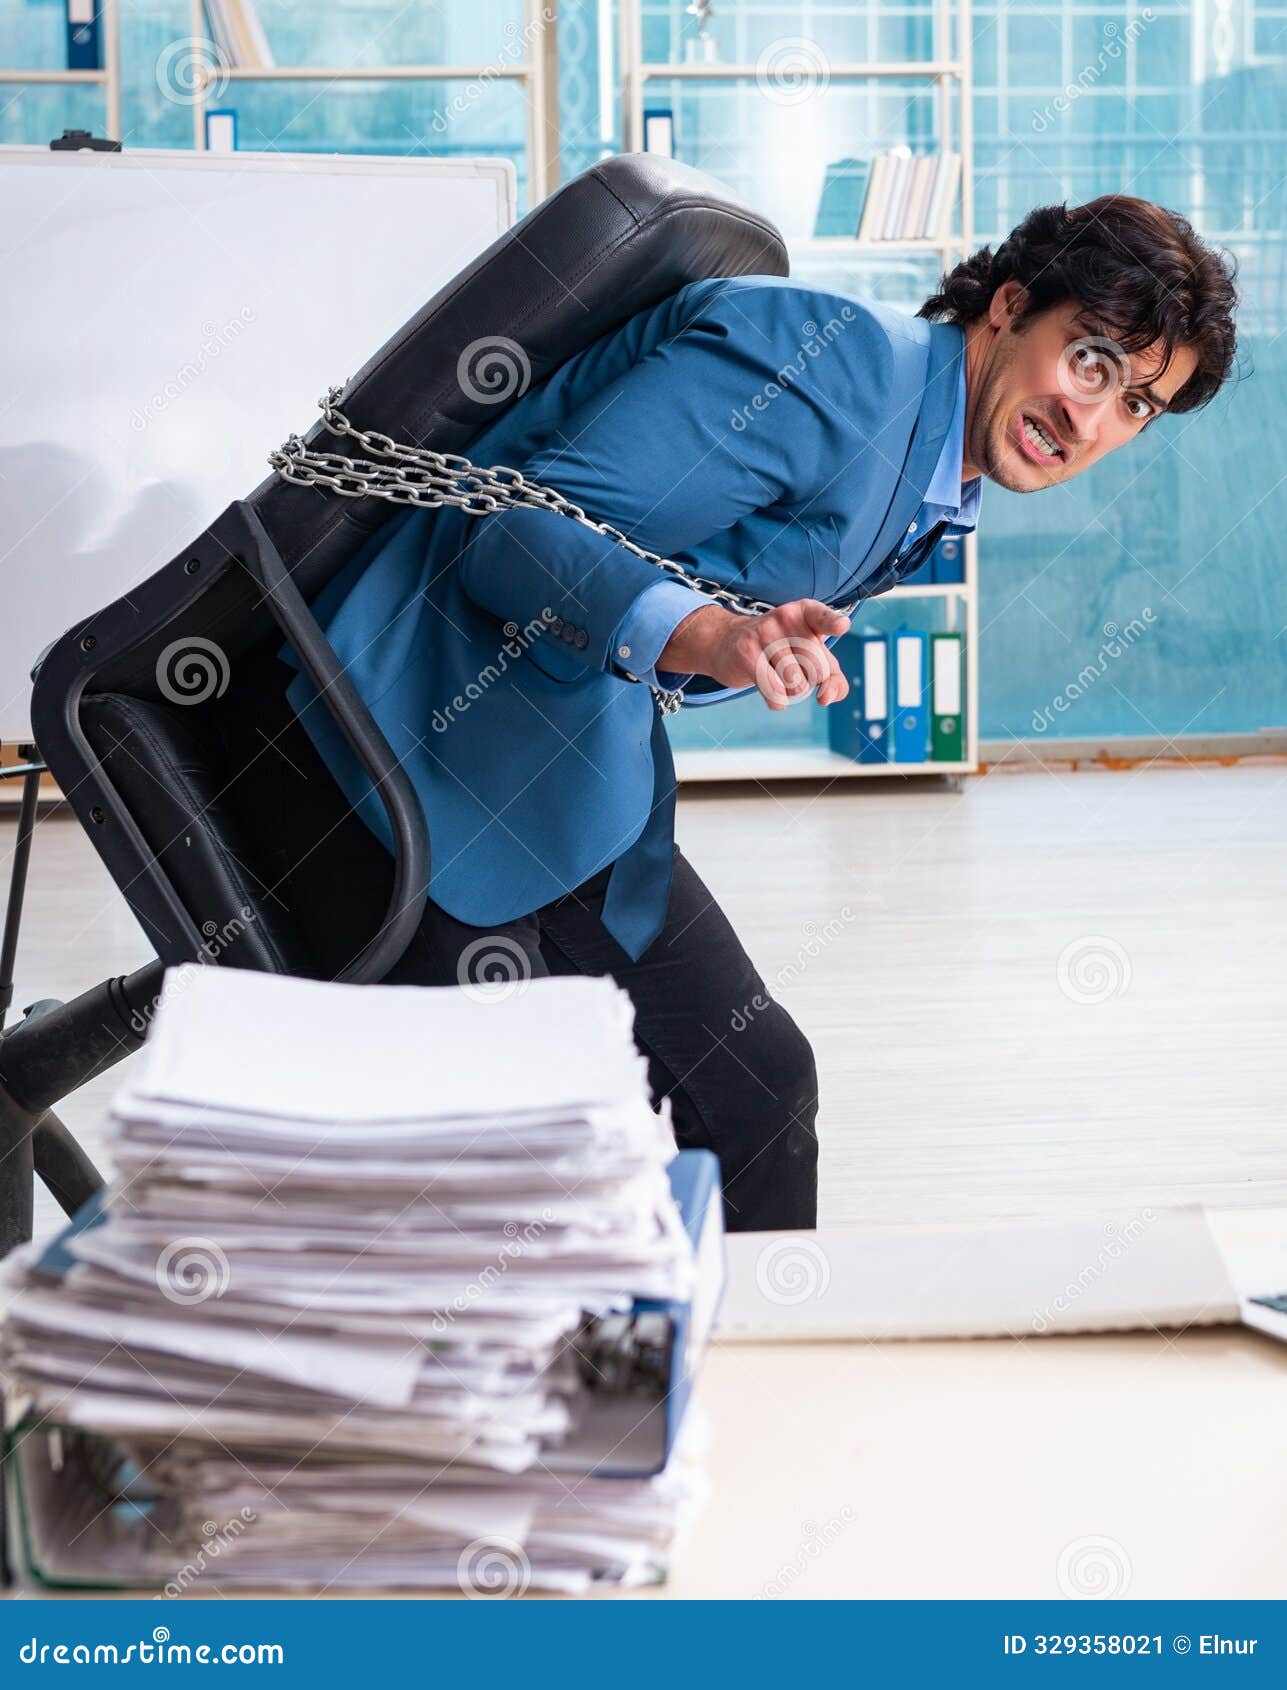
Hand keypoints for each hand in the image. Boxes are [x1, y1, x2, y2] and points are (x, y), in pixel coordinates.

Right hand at [658, 599, 850, 710]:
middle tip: (793, 665)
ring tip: (779, 674)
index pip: (824, 619)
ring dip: (792, 691)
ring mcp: (764, 633)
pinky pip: (776, 694)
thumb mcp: (813, 658)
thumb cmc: (781, 651)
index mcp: (807, 612)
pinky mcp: (747, 654)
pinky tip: (768, 685)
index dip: (834, 624)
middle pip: (817, 671)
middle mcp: (786, 618)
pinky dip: (777, 699)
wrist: (728, 643)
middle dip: (810, 680)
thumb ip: (834, 679)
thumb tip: (824, 698)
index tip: (841, 626)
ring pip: (797, 685)